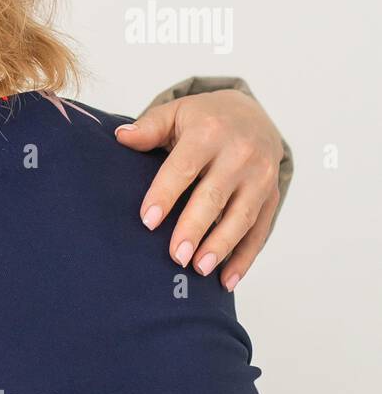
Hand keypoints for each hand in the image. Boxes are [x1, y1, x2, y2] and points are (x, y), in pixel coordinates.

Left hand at [114, 89, 283, 290]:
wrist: (253, 114)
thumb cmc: (204, 119)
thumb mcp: (175, 113)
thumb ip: (149, 127)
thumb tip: (122, 137)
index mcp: (209, 133)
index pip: (184, 167)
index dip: (165, 194)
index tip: (147, 221)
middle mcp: (240, 154)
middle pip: (214, 196)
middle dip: (195, 227)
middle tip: (175, 256)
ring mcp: (260, 177)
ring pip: (241, 216)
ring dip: (221, 246)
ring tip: (199, 269)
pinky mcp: (272, 196)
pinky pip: (260, 230)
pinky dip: (244, 258)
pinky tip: (227, 281)